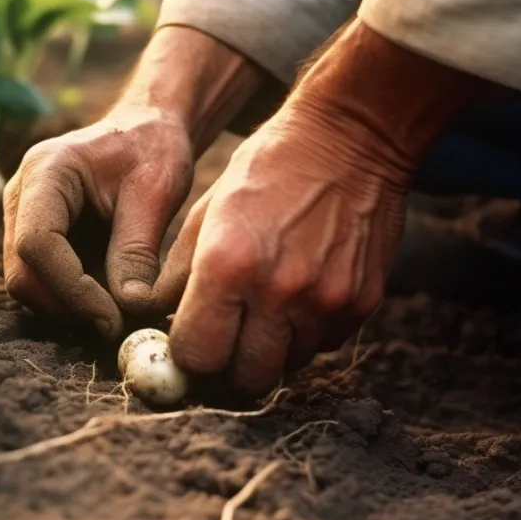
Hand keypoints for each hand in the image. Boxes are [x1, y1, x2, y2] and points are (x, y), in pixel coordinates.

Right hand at [3, 108, 194, 337]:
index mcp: (46, 171)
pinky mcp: (35, 238)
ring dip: (71, 308)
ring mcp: (22, 218)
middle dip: (69, 306)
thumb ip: (137, 250)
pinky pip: (43, 282)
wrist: (145, 132)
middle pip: (23, 273)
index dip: (72, 289)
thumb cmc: (153, 149)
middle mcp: (21, 196)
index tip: (113, 319)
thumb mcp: (156, 192)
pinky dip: (74, 300)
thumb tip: (130, 308)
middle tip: (119, 325)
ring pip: (29, 284)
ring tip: (121, 310)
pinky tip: (111, 298)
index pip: (37, 243)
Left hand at [153, 106, 412, 395]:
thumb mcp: (206, 212)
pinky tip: (299, 298)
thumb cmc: (268, 170)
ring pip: (287, 366)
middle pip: (246, 379)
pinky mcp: (362, 303)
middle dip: (228, 374)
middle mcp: (279, 291)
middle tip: (224, 353)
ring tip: (263, 315)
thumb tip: (159, 323)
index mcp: (229, 264)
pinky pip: (324, 345)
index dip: (188, 359)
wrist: (351, 140)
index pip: (197, 355)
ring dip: (270, 353)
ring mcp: (326, 301)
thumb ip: (179, 275)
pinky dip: (306, 335)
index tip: (188, 350)